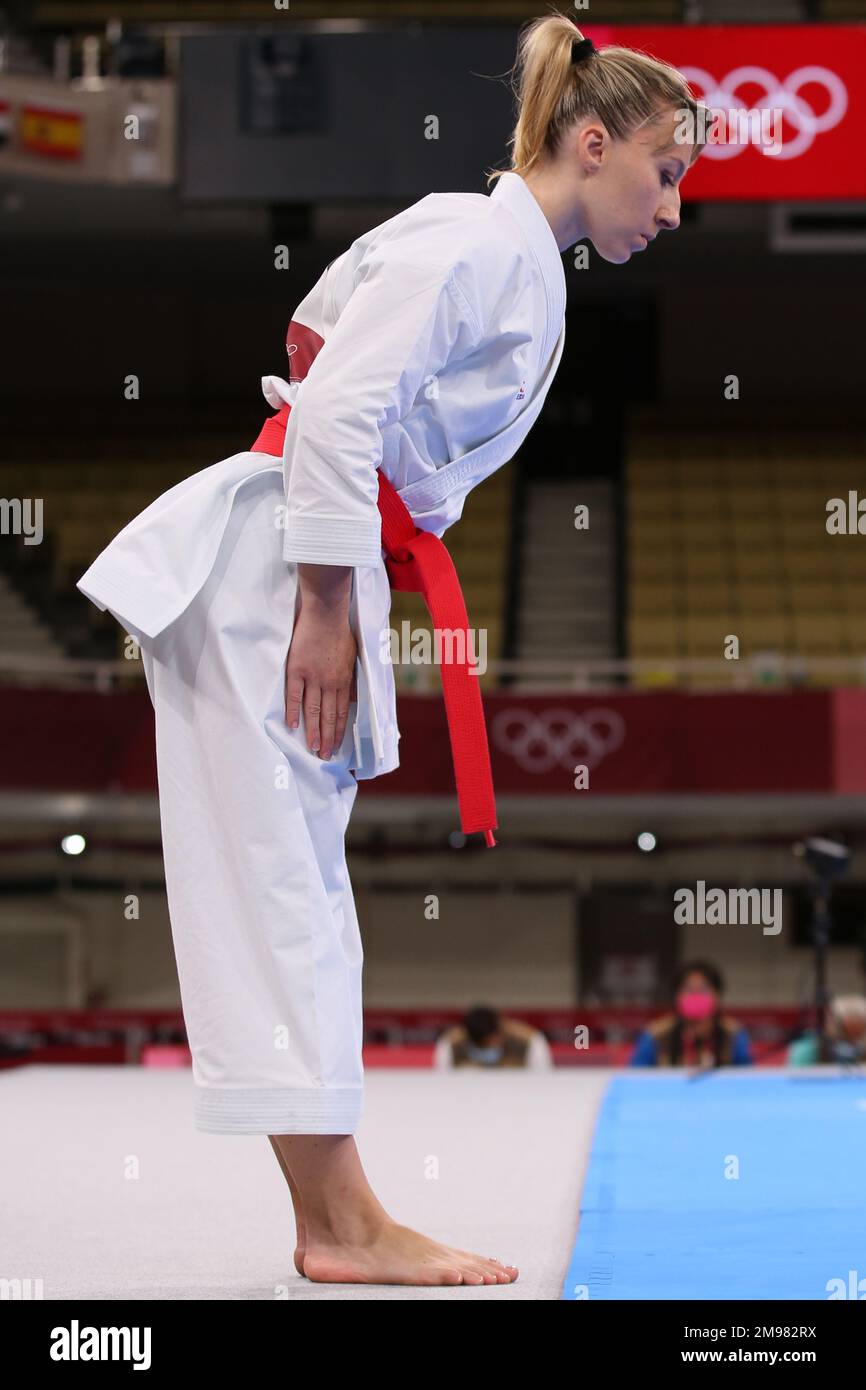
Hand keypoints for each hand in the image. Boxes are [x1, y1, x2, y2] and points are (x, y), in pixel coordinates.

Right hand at [285, 567, 357, 759]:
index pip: (343, 713)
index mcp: (344, 680)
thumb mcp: (353, 657)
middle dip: (328, 739)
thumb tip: (350, 697)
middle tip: (325, 757)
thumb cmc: (340, 632)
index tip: (337, 747)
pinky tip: (292, 725)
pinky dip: (293, 711)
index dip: (340, 732)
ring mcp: (312, 677)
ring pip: (313, 711)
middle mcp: (330, 683)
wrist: (326, 612)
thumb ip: (350, 679)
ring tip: (312, 748)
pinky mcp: (296, 669)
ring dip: (313, 731)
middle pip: (329, 717)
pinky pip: (294, 695)